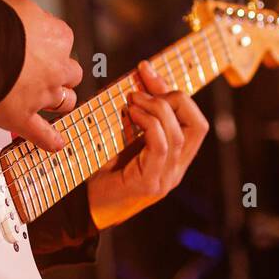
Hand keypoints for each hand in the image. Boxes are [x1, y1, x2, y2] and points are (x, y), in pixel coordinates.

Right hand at [0, 0, 82, 152]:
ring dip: (60, 101)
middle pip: (70, 73)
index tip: (38, 44)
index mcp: (56, 36)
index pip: (62, 40)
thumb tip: (5, 4)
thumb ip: (14, 8)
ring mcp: (43, 95)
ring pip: (64, 102)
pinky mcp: (24, 117)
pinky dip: (49, 140)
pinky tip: (55, 144)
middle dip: (61, 73)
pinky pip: (41, 134)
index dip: (50, 44)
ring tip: (51, 102)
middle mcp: (56, 67)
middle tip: (47, 73)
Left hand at [87, 60, 208, 229]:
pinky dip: (148, 124)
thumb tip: (137, 78)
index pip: (194, 121)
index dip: (175, 92)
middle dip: (172, 97)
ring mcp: (166, 178)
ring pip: (178, 134)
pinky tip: (130, 113)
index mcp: (174, 158)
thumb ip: (136, 115)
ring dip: (156, 108)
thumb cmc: (99, 170)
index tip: (148, 72)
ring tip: (131, 99)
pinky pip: (161, 146)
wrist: (81, 206)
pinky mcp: (150, 183)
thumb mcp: (122, 137)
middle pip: (197, 124)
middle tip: (141, 88)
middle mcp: (176, 169)